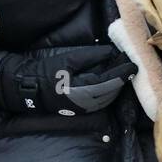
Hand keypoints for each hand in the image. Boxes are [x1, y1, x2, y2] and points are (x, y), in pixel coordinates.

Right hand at [0, 44, 137, 115]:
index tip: (134, 63)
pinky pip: (101, 100)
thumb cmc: (45, 72)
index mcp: (85, 90)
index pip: (112, 80)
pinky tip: (108, 81)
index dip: (123, 71)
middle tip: (128, 63)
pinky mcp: (81, 109)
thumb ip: (91, 56)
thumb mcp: (68, 59)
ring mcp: (85, 108)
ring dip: (116, 84)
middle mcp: (88, 102)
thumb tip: (111, 52)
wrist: (27, 88)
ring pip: (109, 97)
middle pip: (113, 90)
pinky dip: (108, 90)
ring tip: (120, 71)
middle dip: (121, 77)